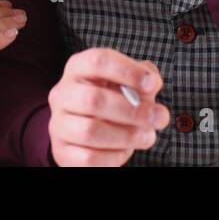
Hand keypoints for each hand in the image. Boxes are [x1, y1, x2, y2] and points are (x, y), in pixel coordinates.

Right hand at [48, 48, 170, 165]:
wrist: (85, 134)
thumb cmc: (112, 100)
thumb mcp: (127, 83)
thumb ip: (144, 78)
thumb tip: (152, 84)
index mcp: (78, 68)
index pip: (98, 61)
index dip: (127, 71)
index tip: (152, 85)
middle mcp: (63, 94)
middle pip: (93, 99)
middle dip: (132, 110)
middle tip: (159, 118)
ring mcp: (59, 124)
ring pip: (90, 131)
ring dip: (127, 135)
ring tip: (148, 136)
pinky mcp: (62, 151)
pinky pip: (89, 158)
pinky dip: (114, 156)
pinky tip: (125, 150)